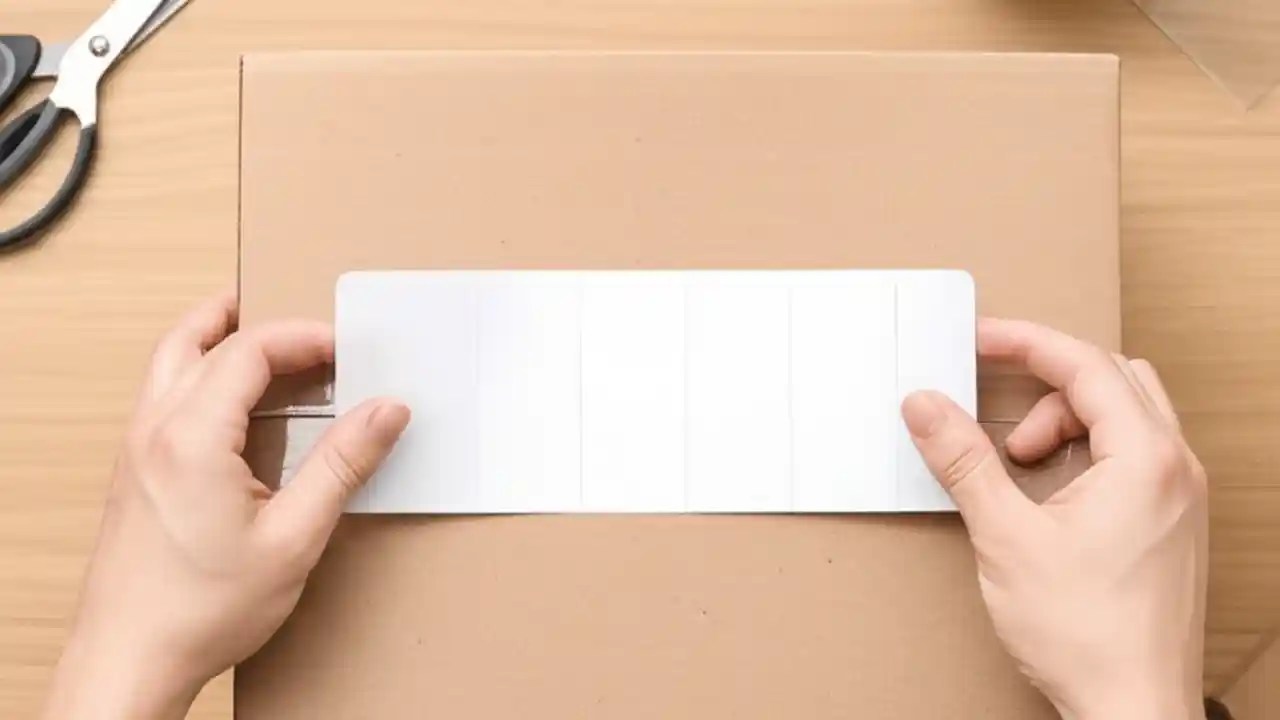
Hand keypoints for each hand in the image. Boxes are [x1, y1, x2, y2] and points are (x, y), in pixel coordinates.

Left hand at [42, 292, 409, 719]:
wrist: (129, 659)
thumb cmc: (200, 610)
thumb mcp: (294, 538)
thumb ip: (342, 465)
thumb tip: (385, 411)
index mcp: (192, 437)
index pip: (250, 350)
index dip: (303, 338)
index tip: (344, 351)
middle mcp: (153, 430)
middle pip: (199, 338)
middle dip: (259, 322)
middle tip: (303, 326)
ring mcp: (134, 449)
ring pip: (169, 359)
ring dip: (216, 337)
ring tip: (261, 339)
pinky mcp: (130, 471)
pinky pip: (160, 393)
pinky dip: (197, 372)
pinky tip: (231, 403)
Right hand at [901, 318, 1206, 719]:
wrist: (1132, 708)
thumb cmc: (1087, 634)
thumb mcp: (1006, 537)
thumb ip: (963, 462)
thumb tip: (926, 406)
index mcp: (1146, 458)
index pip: (1085, 365)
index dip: (1026, 343)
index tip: (981, 339)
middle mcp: (1177, 468)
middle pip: (1113, 379)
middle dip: (1047, 386)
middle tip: (996, 411)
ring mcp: (1183, 497)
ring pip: (1129, 415)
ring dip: (1067, 420)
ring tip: (1020, 464)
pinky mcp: (1175, 524)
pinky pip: (1137, 454)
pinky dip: (1089, 451)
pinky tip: (1051, 491)